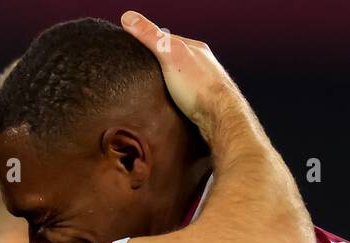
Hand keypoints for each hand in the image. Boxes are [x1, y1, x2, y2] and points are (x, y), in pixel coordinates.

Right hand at [120, 11, 240, 149]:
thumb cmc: (198, 87)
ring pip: (183, 77)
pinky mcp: (206, 103)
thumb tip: (129, 17)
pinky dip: (177, 96)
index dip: (149, 40)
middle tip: (142, 70)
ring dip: (169, 81)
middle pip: (176, 58)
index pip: (168, 38)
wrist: (221, 118)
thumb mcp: (169, 55)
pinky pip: (187, 95)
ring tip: (154, 89)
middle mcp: (203, 64)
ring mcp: (206, 83)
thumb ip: (150, 36)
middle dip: (160, 63)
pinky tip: (171, 103)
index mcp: (195, 48)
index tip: (133, 45)